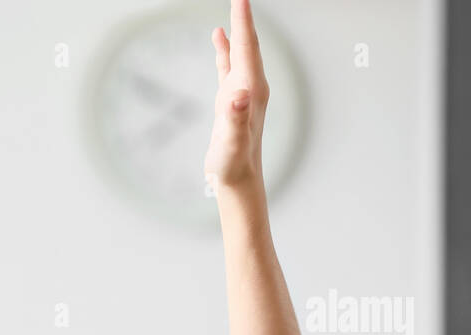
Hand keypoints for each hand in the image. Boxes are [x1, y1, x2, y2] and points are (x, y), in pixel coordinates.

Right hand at [203, 0, 268, 192]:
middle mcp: (250, 86)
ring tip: (234, 4)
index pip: (248, 47)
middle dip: (244, 16)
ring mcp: (242, 91)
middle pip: (249, 42)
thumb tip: (236, 94)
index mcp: (251, 90)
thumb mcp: (231, 141)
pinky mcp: (232, 99)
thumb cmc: (233, 164)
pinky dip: (225, 48)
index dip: (243, 20)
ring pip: (241, 50)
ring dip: (237, 27)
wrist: (238, 181)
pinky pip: (229, 65)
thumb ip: (235, 117)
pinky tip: (219, 37)